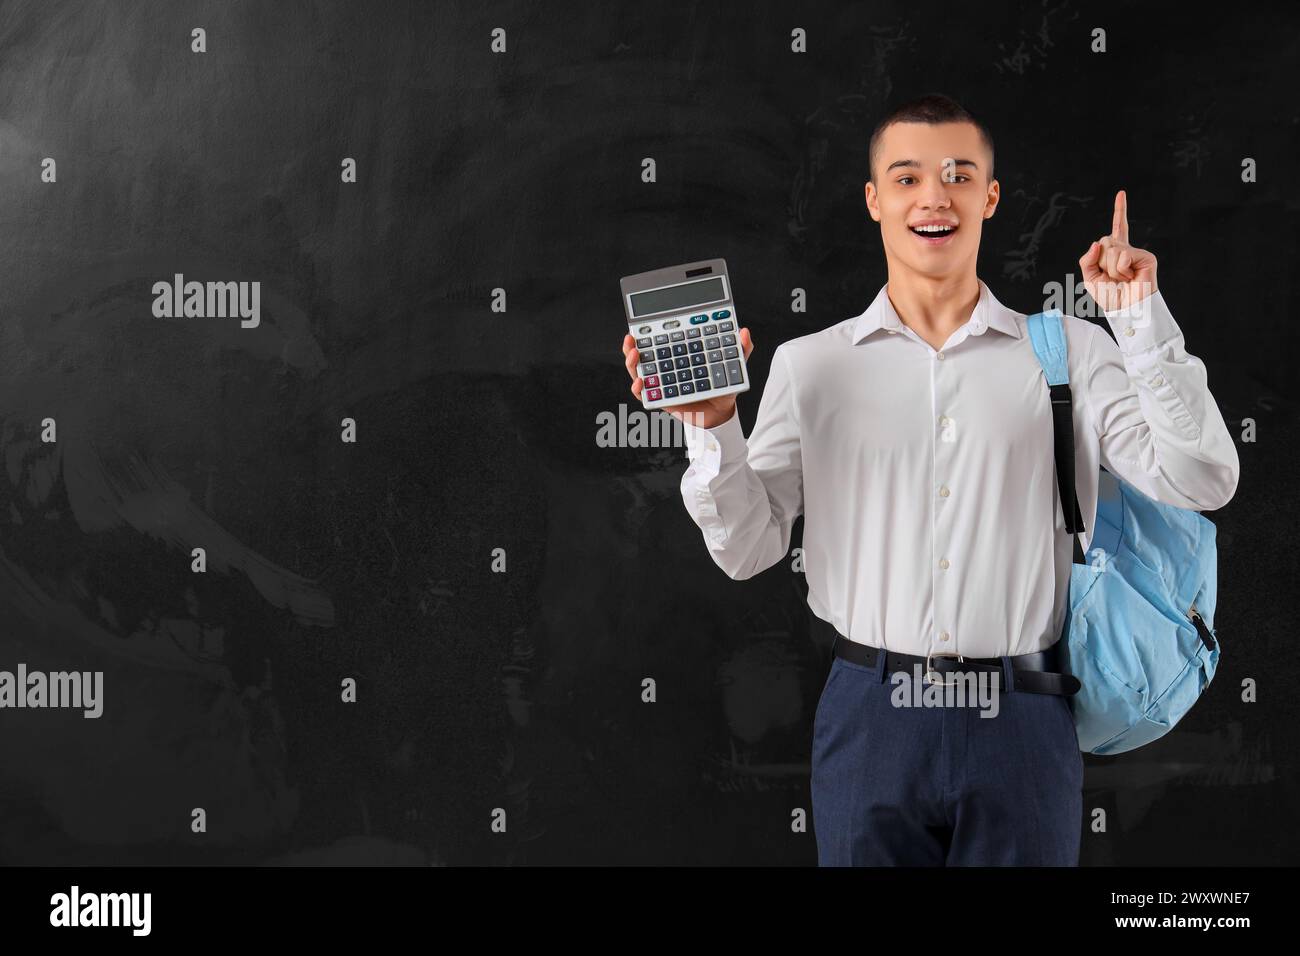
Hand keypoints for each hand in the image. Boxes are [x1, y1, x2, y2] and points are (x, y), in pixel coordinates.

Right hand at [622, 329, 754, 429]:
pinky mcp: (661, 399)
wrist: (720, 414)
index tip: (642, 324)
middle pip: (643, 353)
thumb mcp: (733, 367)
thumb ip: (740, 350)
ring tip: (634, 355)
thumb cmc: (723, 388)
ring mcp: (662, 383)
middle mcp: (666, 367)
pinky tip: (640, 382)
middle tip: (632, 338)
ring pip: (639, 371)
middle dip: (632, 344)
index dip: (648, 332)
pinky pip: (644, 395)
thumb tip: (744, 332)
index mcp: (679, 355)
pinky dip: (638, 389)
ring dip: (632, 362)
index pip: (660, 340)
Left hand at [1079, 189, 1157, 312]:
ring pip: (1110, 248)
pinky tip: (1129, 277)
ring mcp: (1136, 252)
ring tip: (1121, 279)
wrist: (1126, 310)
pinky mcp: (1145, 256)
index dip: (1119, 211)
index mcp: (1114, 253)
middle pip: (1103, 241)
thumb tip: (1097, 242)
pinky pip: (1122, 255)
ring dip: (1109, 268)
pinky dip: (1120, 269)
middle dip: (1100, 261)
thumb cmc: (1110, 297)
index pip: (1116, 229)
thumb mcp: (1089, 279)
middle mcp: (1126, 250)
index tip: (1122, 193)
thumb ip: (1087, 260)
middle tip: (1112, 277)